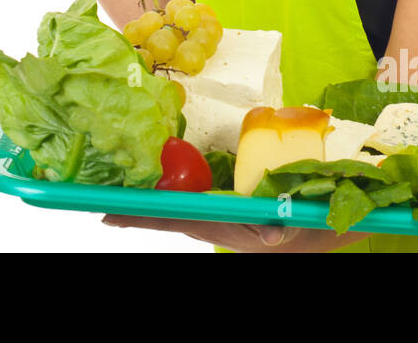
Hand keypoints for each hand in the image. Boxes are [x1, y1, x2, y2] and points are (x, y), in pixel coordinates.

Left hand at [101, 215, 371, 252]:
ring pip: (178, 207)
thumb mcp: (295, 228)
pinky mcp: (226, 208)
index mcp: (222, 228)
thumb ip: (280, 227)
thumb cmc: (303, 231)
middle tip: (100, 201)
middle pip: (166, 215)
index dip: (140, 217)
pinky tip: (162, 184)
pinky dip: (175, 191)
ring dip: (152, 200)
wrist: (317, 233)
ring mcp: (218, 216)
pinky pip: (194, 199)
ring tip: (122, 191)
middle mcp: (213, 222)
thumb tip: (269, 229)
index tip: (106, 215)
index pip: (173, 221)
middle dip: (136, 208)